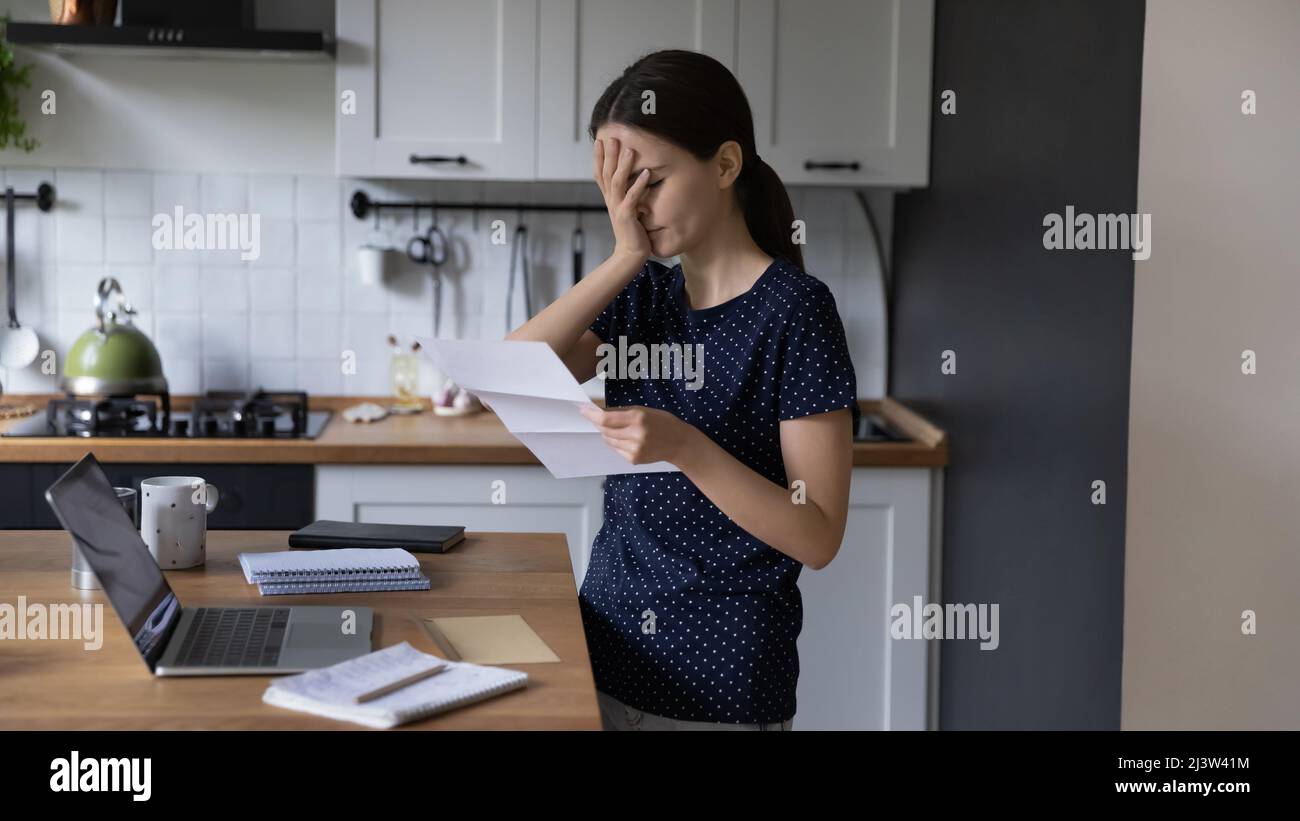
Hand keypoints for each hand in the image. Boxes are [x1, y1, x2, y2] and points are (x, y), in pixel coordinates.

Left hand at [579, 403, 697, 466]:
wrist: (679, 443)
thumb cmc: (662, 422)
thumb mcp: (644, 411)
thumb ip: (622, 412)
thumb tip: (600, 412)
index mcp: (637, 418)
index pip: (606, 419)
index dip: (591, 415)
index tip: (583, 410)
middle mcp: (635, 434)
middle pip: (605, 430)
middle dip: (598, 424)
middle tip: (598, 418)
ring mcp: (634, 449)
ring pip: (608, 440)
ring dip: (607, 434)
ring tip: (618, 429)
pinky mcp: (633, 459)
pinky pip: (616, 449)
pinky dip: (615, 443)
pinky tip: (625, 439)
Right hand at [593, 136, 652, 262]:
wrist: (629, 254)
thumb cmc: (631, 232)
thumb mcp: (624, 209)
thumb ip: (624, 194)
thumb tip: (628, 178)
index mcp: (609, 198)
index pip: (599, 174)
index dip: (598, 157)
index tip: (598, 140)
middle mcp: (611, 201)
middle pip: (606, 174)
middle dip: (608, 155)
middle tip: (611, 137)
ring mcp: (617, 208)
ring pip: (617, 182)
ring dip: (623, 165)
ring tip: (630, 150)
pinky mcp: (627, 216)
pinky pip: (632, 198)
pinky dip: (639, 185)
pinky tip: (646, 173)